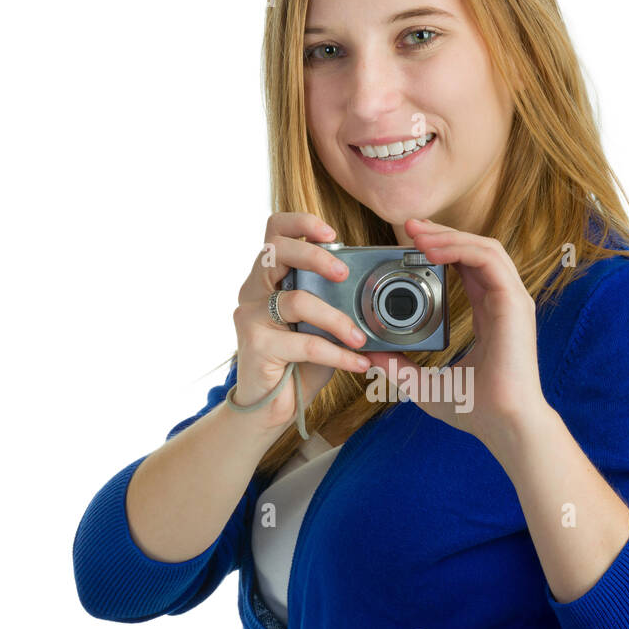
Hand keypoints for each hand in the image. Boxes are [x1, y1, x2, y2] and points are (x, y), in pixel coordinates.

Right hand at [231, 212, 372, 428]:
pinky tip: (358, 362)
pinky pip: (305, 343)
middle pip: (277, 251)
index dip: (301, 222)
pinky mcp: (255, 344)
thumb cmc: (298, 361)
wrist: (270, 405)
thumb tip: (377, 289)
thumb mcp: (319, 324)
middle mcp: (253, 290)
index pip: (275, 230)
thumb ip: (333, 302)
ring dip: (336, 319)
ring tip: (360, 338)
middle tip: (344, 274)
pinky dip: (338, 353)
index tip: (332, 234)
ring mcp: (251, 316)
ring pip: (297, 301)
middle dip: (316, 256)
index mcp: (268, 277)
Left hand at [366, 217, 548, 451]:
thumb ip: (399, 368)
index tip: (410, 245)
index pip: (467, 267)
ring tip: (416, 234)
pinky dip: (461, 248)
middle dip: (441, 234)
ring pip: (483, 248)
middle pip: (474, 250)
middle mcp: (503, 302)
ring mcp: (512, 300)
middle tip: (408, 227)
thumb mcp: (424, 385)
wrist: (502, 423)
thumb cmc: (474, 409)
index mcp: (488, 315)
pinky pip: (489, 259)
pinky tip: (434, 251)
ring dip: (448, 236)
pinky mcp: (515, 301)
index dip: (440, 250)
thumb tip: (369, 356)